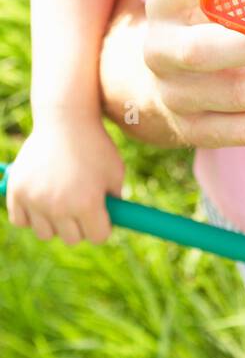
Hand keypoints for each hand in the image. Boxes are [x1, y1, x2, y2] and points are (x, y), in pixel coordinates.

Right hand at [6, 120, 123, 244]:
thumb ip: (115, 202)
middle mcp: (59, 206)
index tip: (102, 211)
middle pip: (72, 239)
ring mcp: (35, 199)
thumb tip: (112, 224)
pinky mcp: (16, 191)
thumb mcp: (116, 172)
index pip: (98, 237)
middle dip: (80, 225)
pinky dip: (30, 215)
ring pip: (46, 233)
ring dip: (54, 222)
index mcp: (87, 203)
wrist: (66, 119)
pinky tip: (41, 198)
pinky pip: (21, 221)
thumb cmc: (95, 145)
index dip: (103, 225)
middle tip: (81, 203)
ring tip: (61, 197)